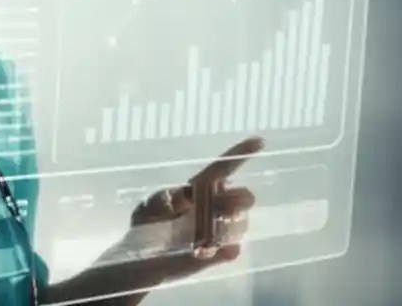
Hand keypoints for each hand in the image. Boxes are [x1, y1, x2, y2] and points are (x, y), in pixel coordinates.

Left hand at [122, 137, 263, 282]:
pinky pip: (232, 250)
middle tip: (222, 207)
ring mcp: (220, 231)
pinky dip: (225, 250)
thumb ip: (162, 200)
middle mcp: (214, 208)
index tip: (259, 141)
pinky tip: (210, 251)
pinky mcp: (219, 254)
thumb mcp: (147, 208)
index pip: (221, 169)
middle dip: (238, 199)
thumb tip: (184, 197)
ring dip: (227, 225)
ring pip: (240, 223)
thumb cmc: (146, 226)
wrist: (142, 261)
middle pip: (242, 197)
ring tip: (202, 233)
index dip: (239, 154)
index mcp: (197, 190)